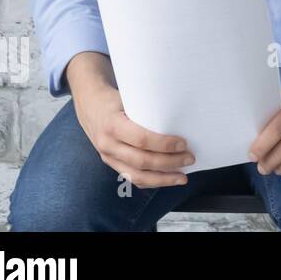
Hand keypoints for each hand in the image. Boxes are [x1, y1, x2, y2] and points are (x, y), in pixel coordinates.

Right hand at [74, 83, 193, 188]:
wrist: (90, 105)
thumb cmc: (116, 99)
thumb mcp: (129, 98)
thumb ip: (147, 109)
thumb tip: (180, 117)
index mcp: (112, 125)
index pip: (141, 140)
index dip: (164, 144)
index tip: (183, 143)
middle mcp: (107, 144)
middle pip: (141, 161)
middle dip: (169, 163)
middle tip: (190, 158)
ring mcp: (107, 157)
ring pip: (136, 175)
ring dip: (162, 179)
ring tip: (182, 177)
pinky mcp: (110, 163)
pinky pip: (131, 177)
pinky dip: (151, 181)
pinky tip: (166, 179)